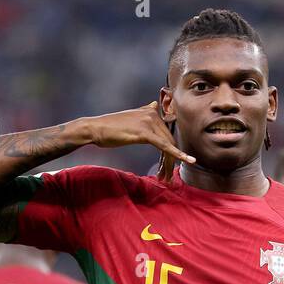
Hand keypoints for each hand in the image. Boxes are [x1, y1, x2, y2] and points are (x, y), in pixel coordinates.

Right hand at [81, 102, 195, 182]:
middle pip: (169, 140)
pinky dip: (177, 154)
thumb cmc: (109, 128)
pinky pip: (164, 146)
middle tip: (167, 177)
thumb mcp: (130, 117)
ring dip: (169, 164)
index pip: (165, 134)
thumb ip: (144, 113)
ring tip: (167, 178)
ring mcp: (149, 121)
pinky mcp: (145, 132)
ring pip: (167, 145)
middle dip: (170, 161)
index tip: (166, 168)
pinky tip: (187, 160)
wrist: (95, 128)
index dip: (169, 152)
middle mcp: (152, 114)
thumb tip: (154, 104)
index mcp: (150, 111)